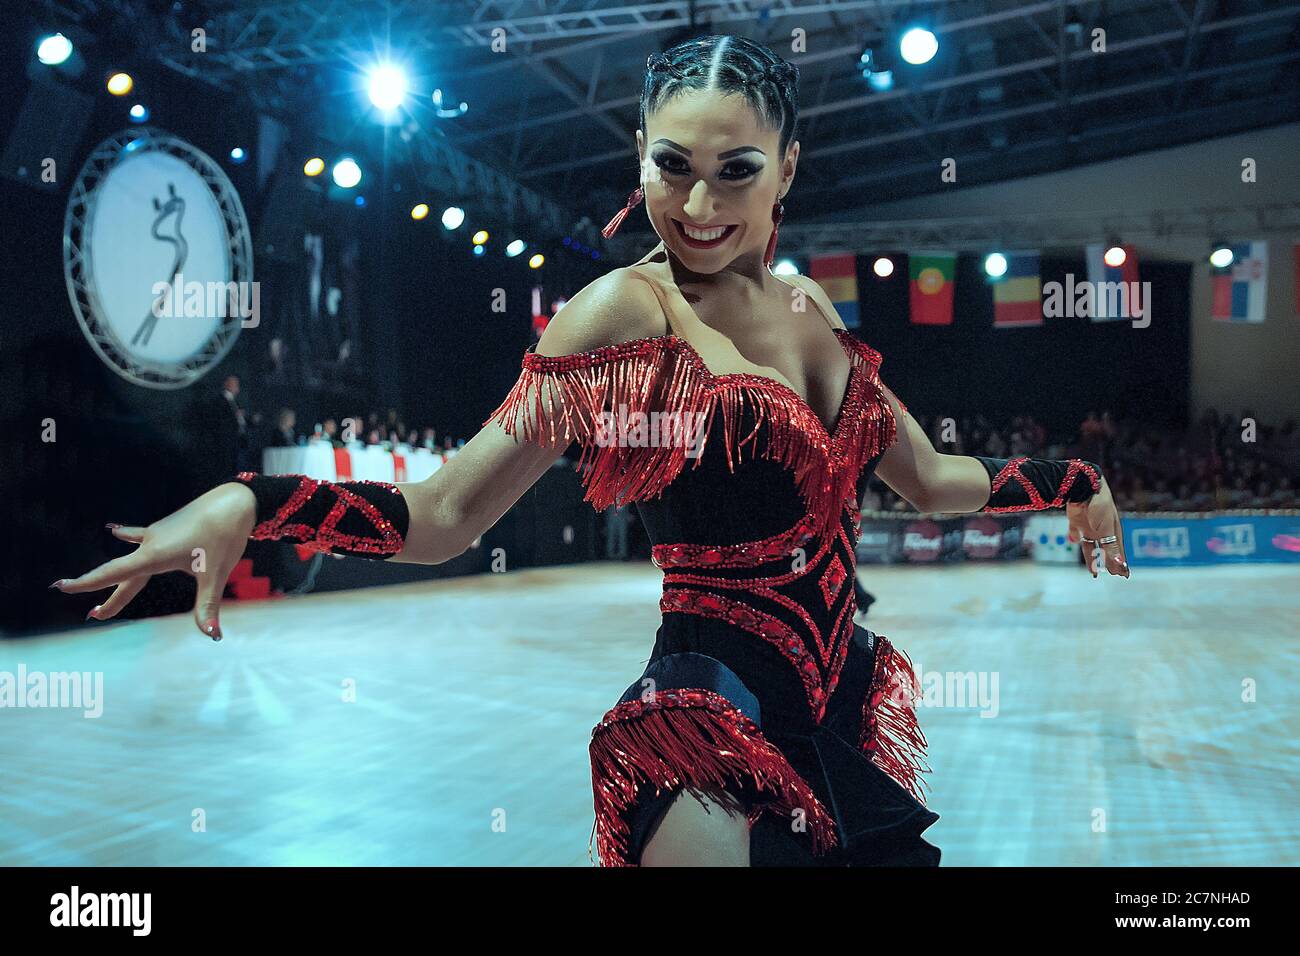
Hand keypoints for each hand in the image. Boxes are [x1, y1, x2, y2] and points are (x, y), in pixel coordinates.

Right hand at [52, 482, 257, 639]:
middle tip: (94, 616)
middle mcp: (150, 544)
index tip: (62, 586)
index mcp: (155, 555)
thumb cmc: (225, 535)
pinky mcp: (167, 528)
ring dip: (118, 578)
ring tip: (104, 594)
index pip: (115, 574)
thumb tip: (213, 635)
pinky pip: (141, 537)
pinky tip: (114, 531)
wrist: (234, 500)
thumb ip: (209, 605)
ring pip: (131, 561)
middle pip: (123, 575)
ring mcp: (157, 534)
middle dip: (109, 597)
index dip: (88, 583)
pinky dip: (127, 537)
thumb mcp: (217, 574)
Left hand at [1066, 475, 1129, 578]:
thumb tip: (1120, 564)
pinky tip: (1074, 540)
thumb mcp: (1106, 529)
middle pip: (1105, 548)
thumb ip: (1111, 547)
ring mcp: (1088, 523)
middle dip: (1108, 561)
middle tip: (1112, 574)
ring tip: (1094, 570)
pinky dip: (1074, 536)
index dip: (1120, 562)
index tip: (1124, 574)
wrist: (1082, 486)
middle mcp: (1101, 527)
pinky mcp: (1076, 519)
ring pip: (1090, 544)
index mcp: (1112, 529)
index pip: (1117, 549)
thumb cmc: (1099, 507)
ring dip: (1092, 556)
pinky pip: (1075, 530)